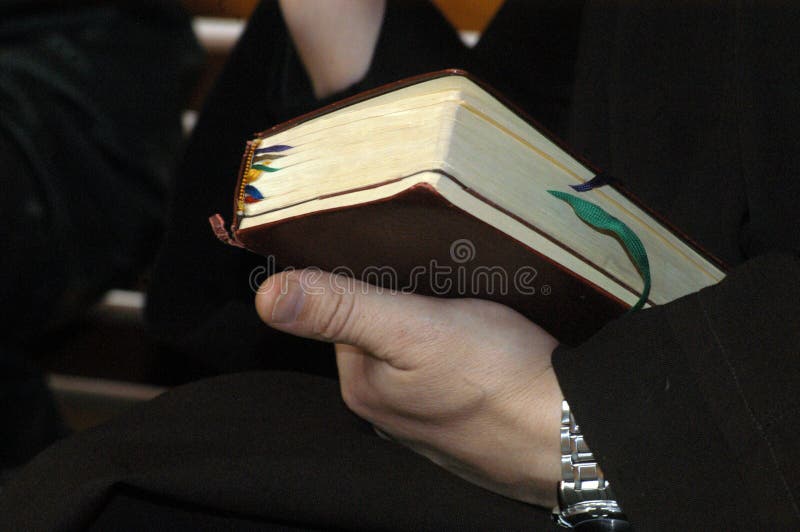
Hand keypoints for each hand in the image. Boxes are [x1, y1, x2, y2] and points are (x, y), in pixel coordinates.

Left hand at [255, 269, 562, 506]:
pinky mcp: (466, 422)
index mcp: (363, 385)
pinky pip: (449, 373)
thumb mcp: (414, 329)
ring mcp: (428, 421)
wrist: (578, 435)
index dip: (367, 277)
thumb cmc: (498, 378)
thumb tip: (269, 297)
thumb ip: (343, 308)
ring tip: (472, 308)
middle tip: (446, 281)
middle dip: (404, 300)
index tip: (401, 258)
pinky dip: (461, 353)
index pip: (343, 313)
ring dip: (436, 325)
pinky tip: (488, 345)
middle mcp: (387, 410)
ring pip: (417, 352)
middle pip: (381, 332)